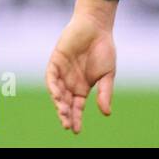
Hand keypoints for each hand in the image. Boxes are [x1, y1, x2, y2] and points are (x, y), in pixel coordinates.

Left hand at [46, 0, 117, 133]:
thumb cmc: (104, 49)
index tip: (76, 131)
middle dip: (66, 114)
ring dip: (59, 103)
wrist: (97, 27)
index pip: (77, 107)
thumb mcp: (107, 74)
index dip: (76, 119)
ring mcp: (62, 72)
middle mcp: (70, 82)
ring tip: (63, 112)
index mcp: (82, 87)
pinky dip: (53, 86)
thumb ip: (105, 93)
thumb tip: (106, 113)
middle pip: (65, 103)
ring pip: (57, 92)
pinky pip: (51, 77)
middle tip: (67, 125)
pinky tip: (57, 95)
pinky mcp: (56, 61)